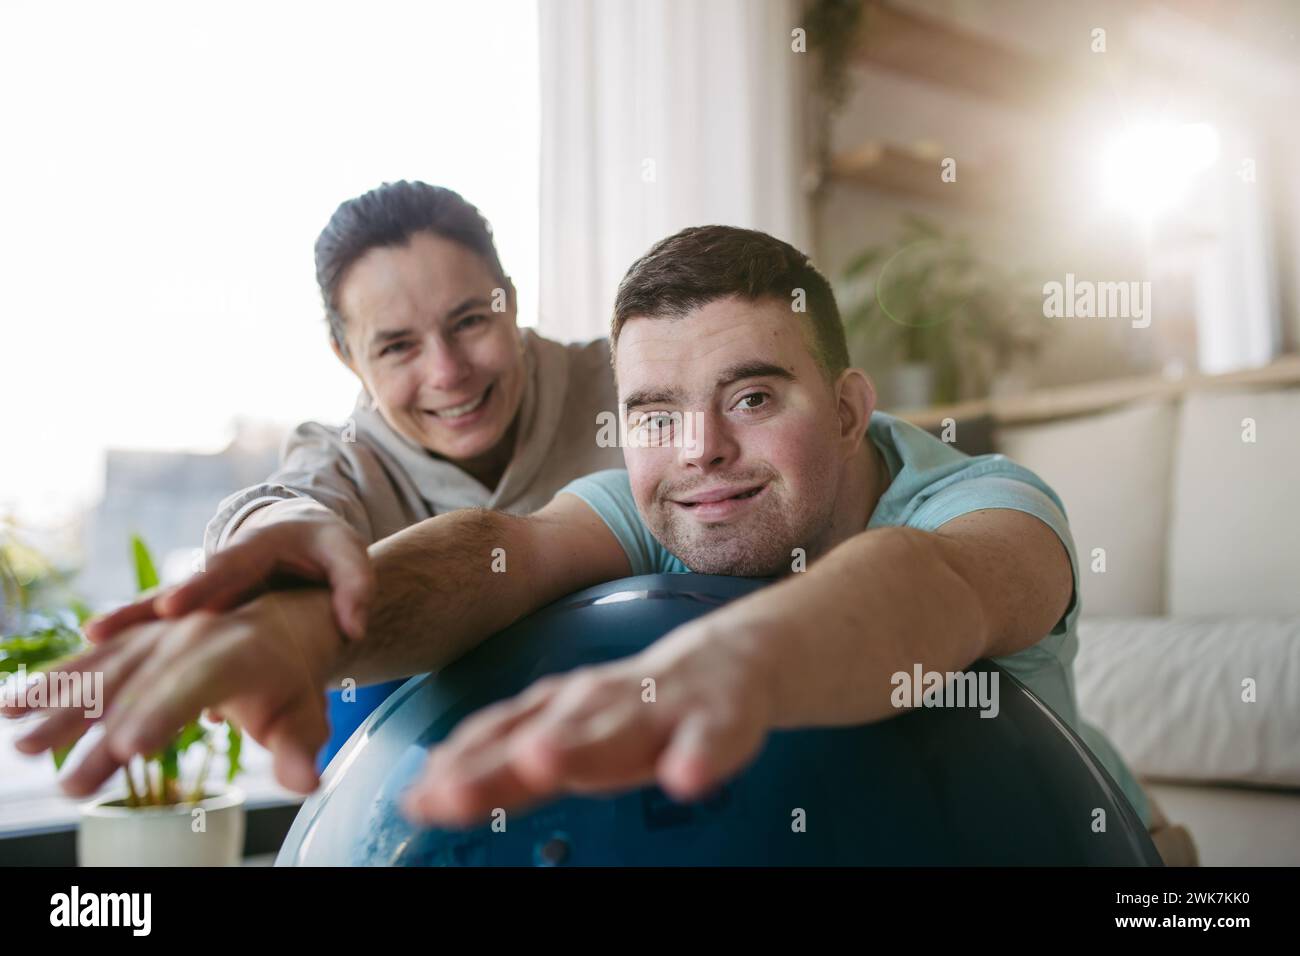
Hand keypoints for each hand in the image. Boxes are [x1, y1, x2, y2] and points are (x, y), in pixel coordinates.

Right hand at [2, 589, 343, 795]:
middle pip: (139, 689)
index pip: (194, 686)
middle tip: (70, 785)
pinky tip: (9, 705)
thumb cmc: (295, 674)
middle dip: (101, 737)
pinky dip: (52, 681)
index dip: (162, 715)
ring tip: (23, 746)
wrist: (285, 609)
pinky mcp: (134, 638)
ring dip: (62, 708)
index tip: (129, 747)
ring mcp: (156, 635)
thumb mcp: (305, 709)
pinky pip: (89, 660)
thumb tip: (307, 784)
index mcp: (235, 651)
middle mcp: (189, 636)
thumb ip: (299, 746)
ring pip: (103, 672)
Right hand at [84, 515, 374, 643]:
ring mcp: (203, 591)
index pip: (226, 568)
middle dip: (139, 614)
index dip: (199, 587)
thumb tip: (353, 629)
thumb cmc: (325, 548)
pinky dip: (129, 650)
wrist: (300, 532)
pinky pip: (159, 633)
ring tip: (82, 652)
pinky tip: (97, 680)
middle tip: (100, 633)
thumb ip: (355, 588)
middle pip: (175, 592)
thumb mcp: (349, 557)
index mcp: (257, 548)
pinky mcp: (195, 614)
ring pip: (155, 614)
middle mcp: (218, 568)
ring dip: (120, 633)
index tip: (171, 606)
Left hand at [400, 621, 776, 828]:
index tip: (416, 801)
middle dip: (498, 765)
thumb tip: (428, 784)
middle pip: (545, 735)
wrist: (727, 661)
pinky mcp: (718, 719)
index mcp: (560, 708)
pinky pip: (709, 740)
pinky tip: (685, 778)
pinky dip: (696, 757)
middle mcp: (600, 703)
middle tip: (451, 793)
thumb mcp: (566, 726)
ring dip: (580, 747)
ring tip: (541, 764)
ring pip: (617, 730)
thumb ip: (505, 752)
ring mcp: (659, 709)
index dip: (459, 768)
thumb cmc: (636, 705)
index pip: (501, 737)